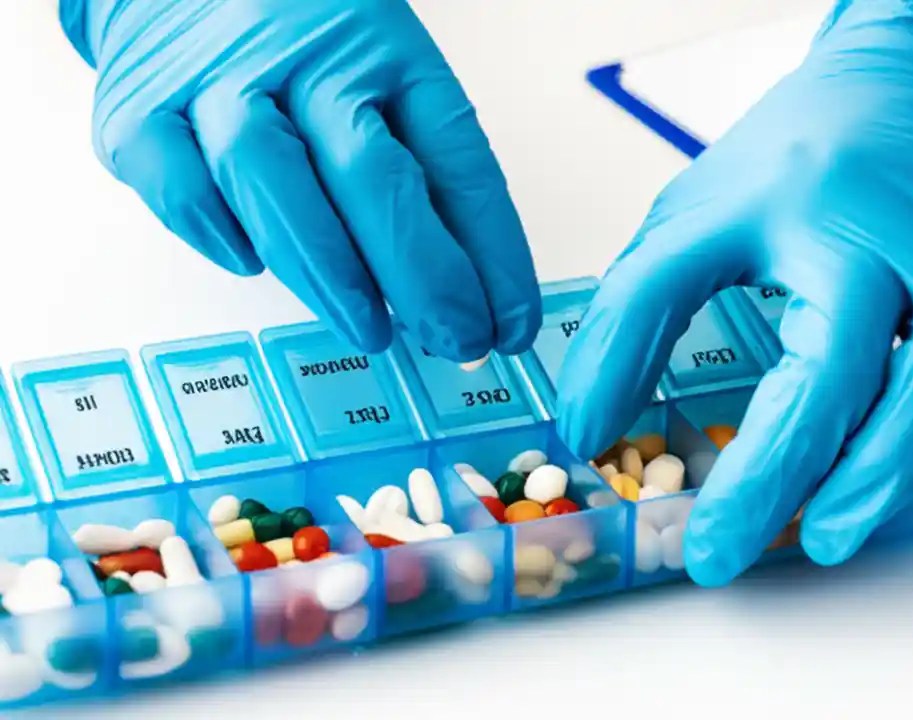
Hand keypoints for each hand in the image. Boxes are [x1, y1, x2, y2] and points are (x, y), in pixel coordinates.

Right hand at [69, 0, 538, 357]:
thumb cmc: (298, 45)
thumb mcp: (382, 84)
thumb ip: (419, 180)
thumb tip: (470, 296)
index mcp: (388, 54)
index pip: (457, 158)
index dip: (492, 252)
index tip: (511, 322)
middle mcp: (308, 62)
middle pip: (372, 172)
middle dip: (422, 272)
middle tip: (455, 338)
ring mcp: (221, 82)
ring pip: (271, 176)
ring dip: (328, 268)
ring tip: (371, 330)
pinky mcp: (141, 109)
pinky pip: (174, 176)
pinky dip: (211, 227)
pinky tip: (250, 264)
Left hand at [555, 1, 912, 585]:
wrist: (911, 76)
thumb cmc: (801, 154)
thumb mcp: (692, 219)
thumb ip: (634, 318)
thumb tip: (590, 430)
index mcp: (813, 220)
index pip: (779, 359)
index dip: (742, 464)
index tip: (709, 546)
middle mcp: (901, 235)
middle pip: (882, 376)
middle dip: (829, 479)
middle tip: (778, 544)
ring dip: (907, 463)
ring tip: (844, 522)